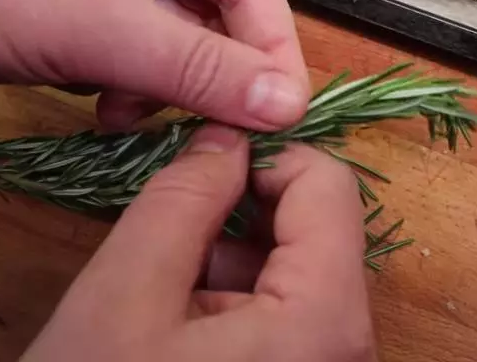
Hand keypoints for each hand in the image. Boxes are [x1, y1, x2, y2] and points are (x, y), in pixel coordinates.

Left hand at [0, 0, 308, 131]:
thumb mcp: (96, 22)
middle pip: (215, 12)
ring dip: (164, 87)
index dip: (270, 46)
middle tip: (209, 128)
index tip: (284, 112)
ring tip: (125, 112)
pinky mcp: (85, 7)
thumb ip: (197, 65)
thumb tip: (289, 105)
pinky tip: (102, 105)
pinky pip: (137, 53)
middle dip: (206, 74)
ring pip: (177, 40)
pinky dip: (130, 87)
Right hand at [20, 125, 376, 361]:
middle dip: (242, 216)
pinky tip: (182, 328)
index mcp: (324, 320)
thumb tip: (226, 135)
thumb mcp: (125, 298)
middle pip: (318, 230)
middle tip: (171, 237)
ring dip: (233, 260)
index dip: (265, 158)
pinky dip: (238, 300)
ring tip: (166, 294)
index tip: (204, 166)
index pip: (328, 185)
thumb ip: (183, 200)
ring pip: (299, 272)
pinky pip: (289, 315)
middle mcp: (350, 347)